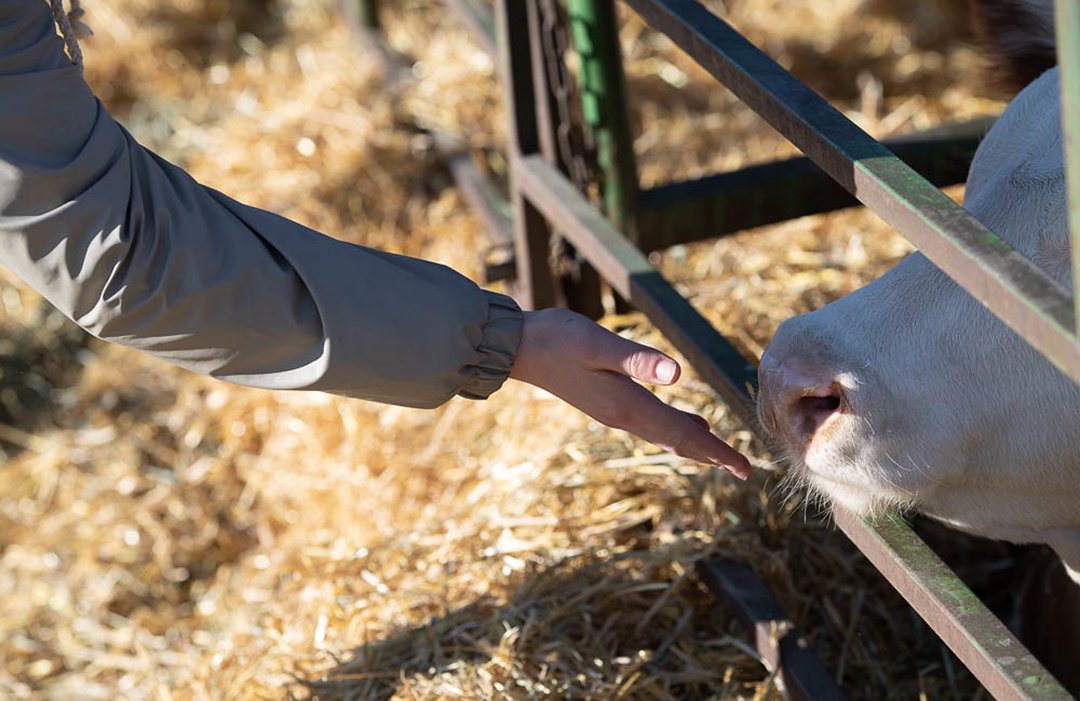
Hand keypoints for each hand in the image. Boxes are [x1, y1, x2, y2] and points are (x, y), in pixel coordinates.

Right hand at [508, 308, 750, 478]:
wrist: (518, 347)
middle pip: (677, 441)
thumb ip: (638, 360)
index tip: (744, 468)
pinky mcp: (606, 401)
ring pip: (664, 434)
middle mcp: (623, 415)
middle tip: (742, 470)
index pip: (682, 435)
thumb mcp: (599, 345)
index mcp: (627, 405)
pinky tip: (685, 422)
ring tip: (720, 452)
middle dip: (712, 455)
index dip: (717, 451)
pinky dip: (675, 429)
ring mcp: (613, 411)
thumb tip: (678, 374)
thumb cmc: (558, 340)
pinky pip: (651, 424)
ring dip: (694, 444)